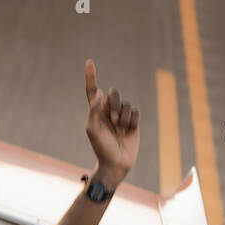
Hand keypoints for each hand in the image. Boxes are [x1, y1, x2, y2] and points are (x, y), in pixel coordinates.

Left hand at [84, 59, 139, 181]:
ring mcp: (122, 115)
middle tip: (113, 121)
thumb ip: (94, 110)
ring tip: (120, 130)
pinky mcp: (133, 121)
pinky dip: (132, 121)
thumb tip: (99, 92)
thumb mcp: (92, 129)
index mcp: (96, 111)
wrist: (116, 163)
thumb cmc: (101, 147)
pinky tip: (128, 132)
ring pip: (126, 103)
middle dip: (114, 105)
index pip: (92, 90)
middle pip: (113, 93)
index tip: (90, 62)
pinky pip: (135, 111)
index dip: (91, 76)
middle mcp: (109, 110)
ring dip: (123, 117)